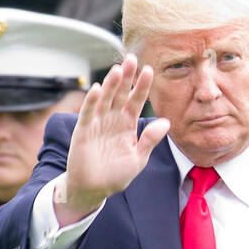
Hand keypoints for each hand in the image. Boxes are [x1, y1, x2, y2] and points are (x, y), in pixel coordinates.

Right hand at [60, 53, 170, 222]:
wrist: (94, 190)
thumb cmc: (116, 175)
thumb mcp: (138, 159)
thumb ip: (149, 140)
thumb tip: (166, 122)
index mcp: (127, 125)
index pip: (136, 101)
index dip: (142, 87)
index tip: (150, 70)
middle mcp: (112, 120)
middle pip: (120, 94)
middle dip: (126, 78)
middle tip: (132, 59)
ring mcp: (97, 124)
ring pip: (105, 99)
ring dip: (110, 85)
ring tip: (117, 70)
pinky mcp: (83, 131)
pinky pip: (87, 114)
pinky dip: (91, 102)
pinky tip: (97, 89)